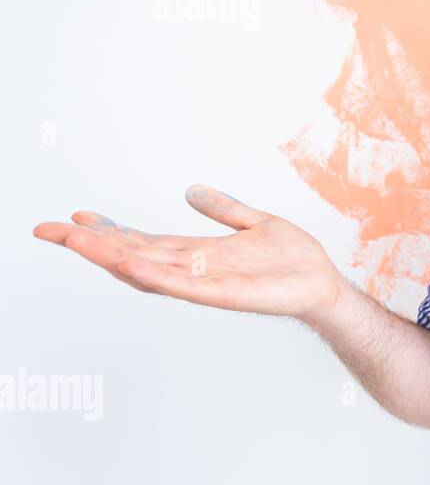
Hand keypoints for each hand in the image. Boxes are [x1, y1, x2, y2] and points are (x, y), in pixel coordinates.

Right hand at [32, 184, 347, 320]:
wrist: (323, 285)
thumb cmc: (294, 261)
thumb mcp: (255, 222)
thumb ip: (224, 209)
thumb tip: (191, 191)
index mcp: (198, 253)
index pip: (143, 241)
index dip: (110, 230)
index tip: (77, 215)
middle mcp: (193, 269)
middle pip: (133, 255)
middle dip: (93, 243)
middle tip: (51, 229)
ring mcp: (204, 283)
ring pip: (147, 269)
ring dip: (110, 256)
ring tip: (76, 240)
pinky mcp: (223, 293)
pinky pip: (181, 285)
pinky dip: (152, 274)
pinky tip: (126, 263)